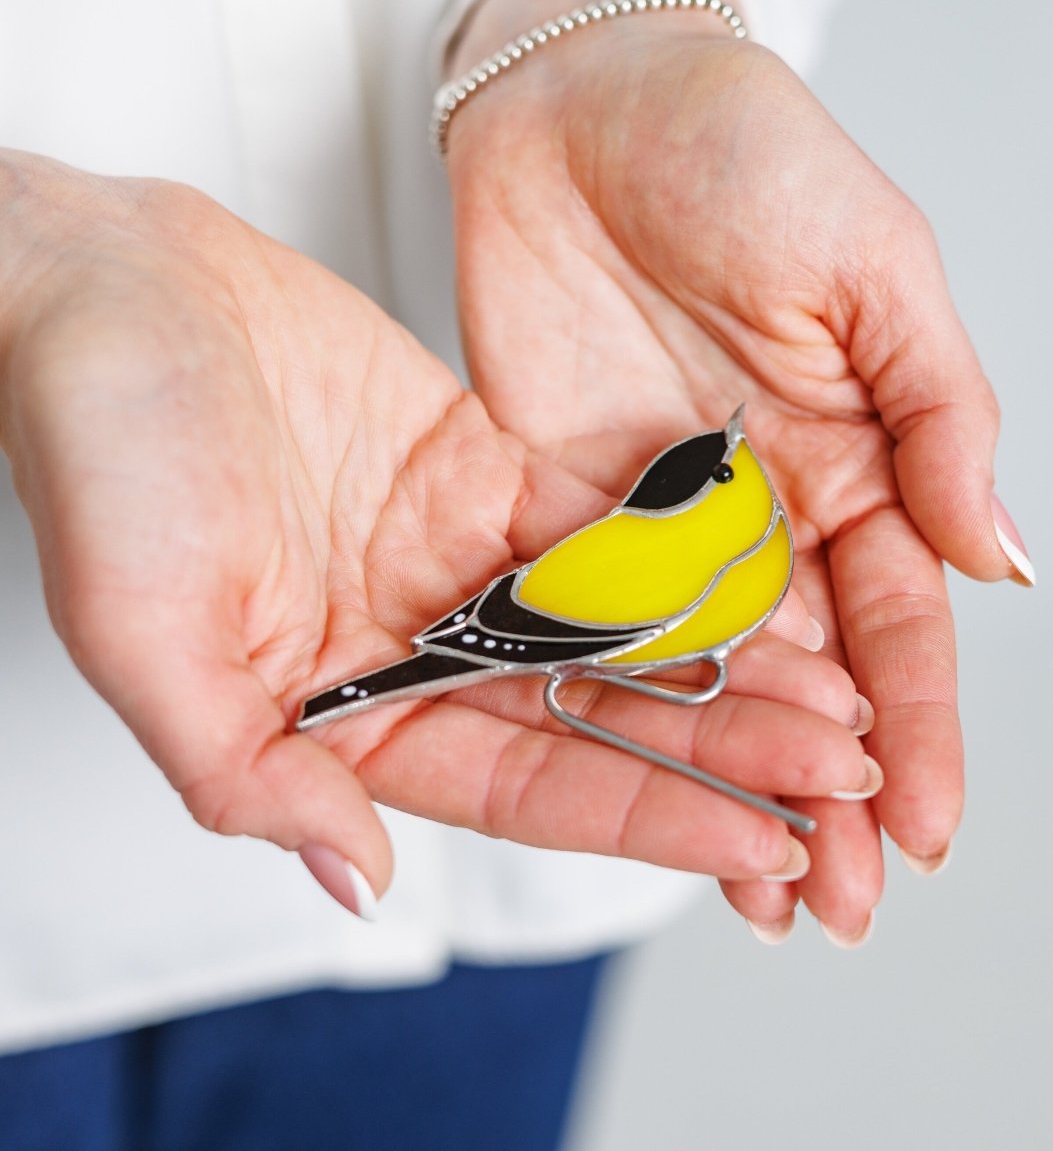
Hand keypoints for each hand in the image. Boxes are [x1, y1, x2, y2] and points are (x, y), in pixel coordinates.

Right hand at [0, 152, 874, 914]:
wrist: (107, 286)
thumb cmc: (100, 448)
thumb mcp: (144, 633)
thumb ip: (250, 771)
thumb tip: (358, 881)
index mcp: (338, 715)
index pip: (520, 787)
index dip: (645, 817)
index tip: (758, 839)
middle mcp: (410, 650)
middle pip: (591, 715)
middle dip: (717, 745)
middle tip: (837, 763)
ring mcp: (450, 562)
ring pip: (613, 627)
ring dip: (720, 656)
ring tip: (833, 684)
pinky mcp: (476, 473)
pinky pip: (596, 525)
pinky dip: (678, 551)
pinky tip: (766, 573)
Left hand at [446, 0, 1025, 938]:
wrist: (581, 103)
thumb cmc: (741, 150)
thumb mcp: (872, 268)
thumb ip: (938, 416)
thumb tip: (1005, 559)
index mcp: (857, 457)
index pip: (901, 620)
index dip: (919, 725)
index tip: (928, 824)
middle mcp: (765, 506)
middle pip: (809, 675)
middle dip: (829, 790)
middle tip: (846, 902)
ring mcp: (664, 518)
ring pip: (711, 677)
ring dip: (736, 782)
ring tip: (763, 891)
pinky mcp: (568, 507)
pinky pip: (602, 626)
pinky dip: (628, 712)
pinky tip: (647, 789)